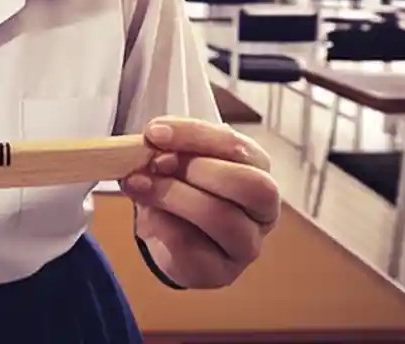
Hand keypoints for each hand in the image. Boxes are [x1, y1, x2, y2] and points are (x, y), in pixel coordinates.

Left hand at [119, 116, 279, 288]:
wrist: (172, 237)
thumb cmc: (181, 188)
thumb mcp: (176, 161)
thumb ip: (168, 152)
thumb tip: (147, 150)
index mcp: (257, 168)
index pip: (238, 147)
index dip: (195, 136)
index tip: (154, 132)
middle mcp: (263, 208)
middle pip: (251, 185)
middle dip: (197, 168)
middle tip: (156, 163)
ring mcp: (248, 244)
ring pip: (223, 218)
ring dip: (175, 196)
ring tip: (141, 185)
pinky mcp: (222, 271)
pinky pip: (191, 247)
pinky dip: (162, 226)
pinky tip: (147, 216)